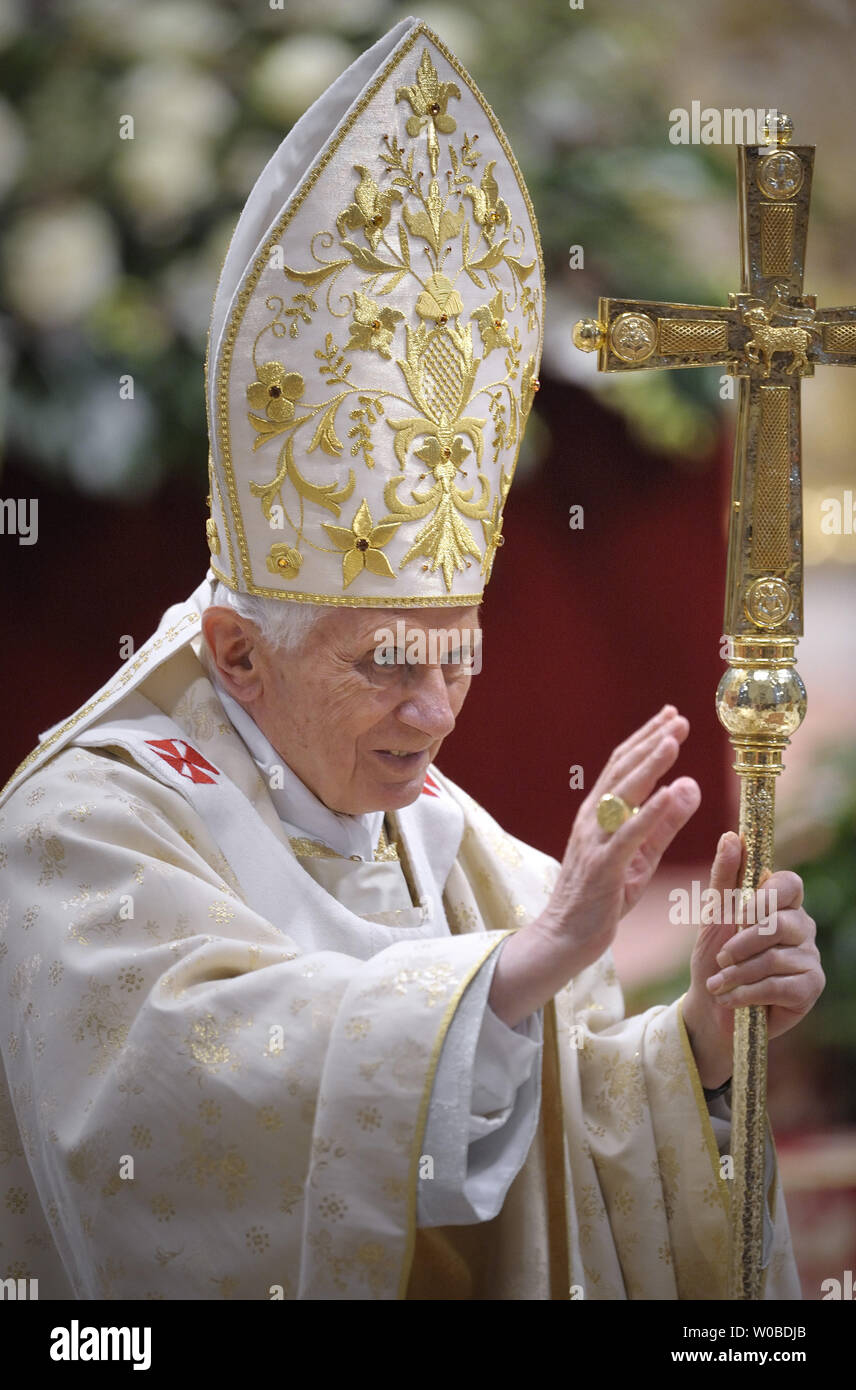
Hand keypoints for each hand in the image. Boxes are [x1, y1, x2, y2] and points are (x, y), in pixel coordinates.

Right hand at [490, 704, 700, 1026]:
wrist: (565, 937)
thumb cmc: (603, 896)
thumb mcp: (641, 855)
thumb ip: (665, 822)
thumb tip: (690, 785)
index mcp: (599, 813)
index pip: (624, 766)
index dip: (648, 739)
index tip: (673, 716)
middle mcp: (592, 819)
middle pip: (622, 770)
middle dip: (651, 741)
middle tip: (679, 717)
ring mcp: (594, 840)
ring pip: (622, 794)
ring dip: (649, 765)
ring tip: (673, 740)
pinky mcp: (603, 866)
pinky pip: (628, 834)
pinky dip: (650, 811)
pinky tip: (670, 793)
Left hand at [682, 832, 824, 1088]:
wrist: (711, 1009)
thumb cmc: (714, 960)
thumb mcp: (714, 916)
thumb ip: (725, 877)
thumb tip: (731, 836)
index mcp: (781, 905)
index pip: (790, 884)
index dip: (768, 894)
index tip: (740, 910)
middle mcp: (802, 928)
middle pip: (781, 922)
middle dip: (743, 941)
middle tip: (721, 956)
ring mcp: (810, 958)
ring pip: (776, 957)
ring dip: (739, 972)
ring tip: (719, 983)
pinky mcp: (810, 988)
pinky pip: (779, 984)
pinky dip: (747, 992)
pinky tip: (731, 998)